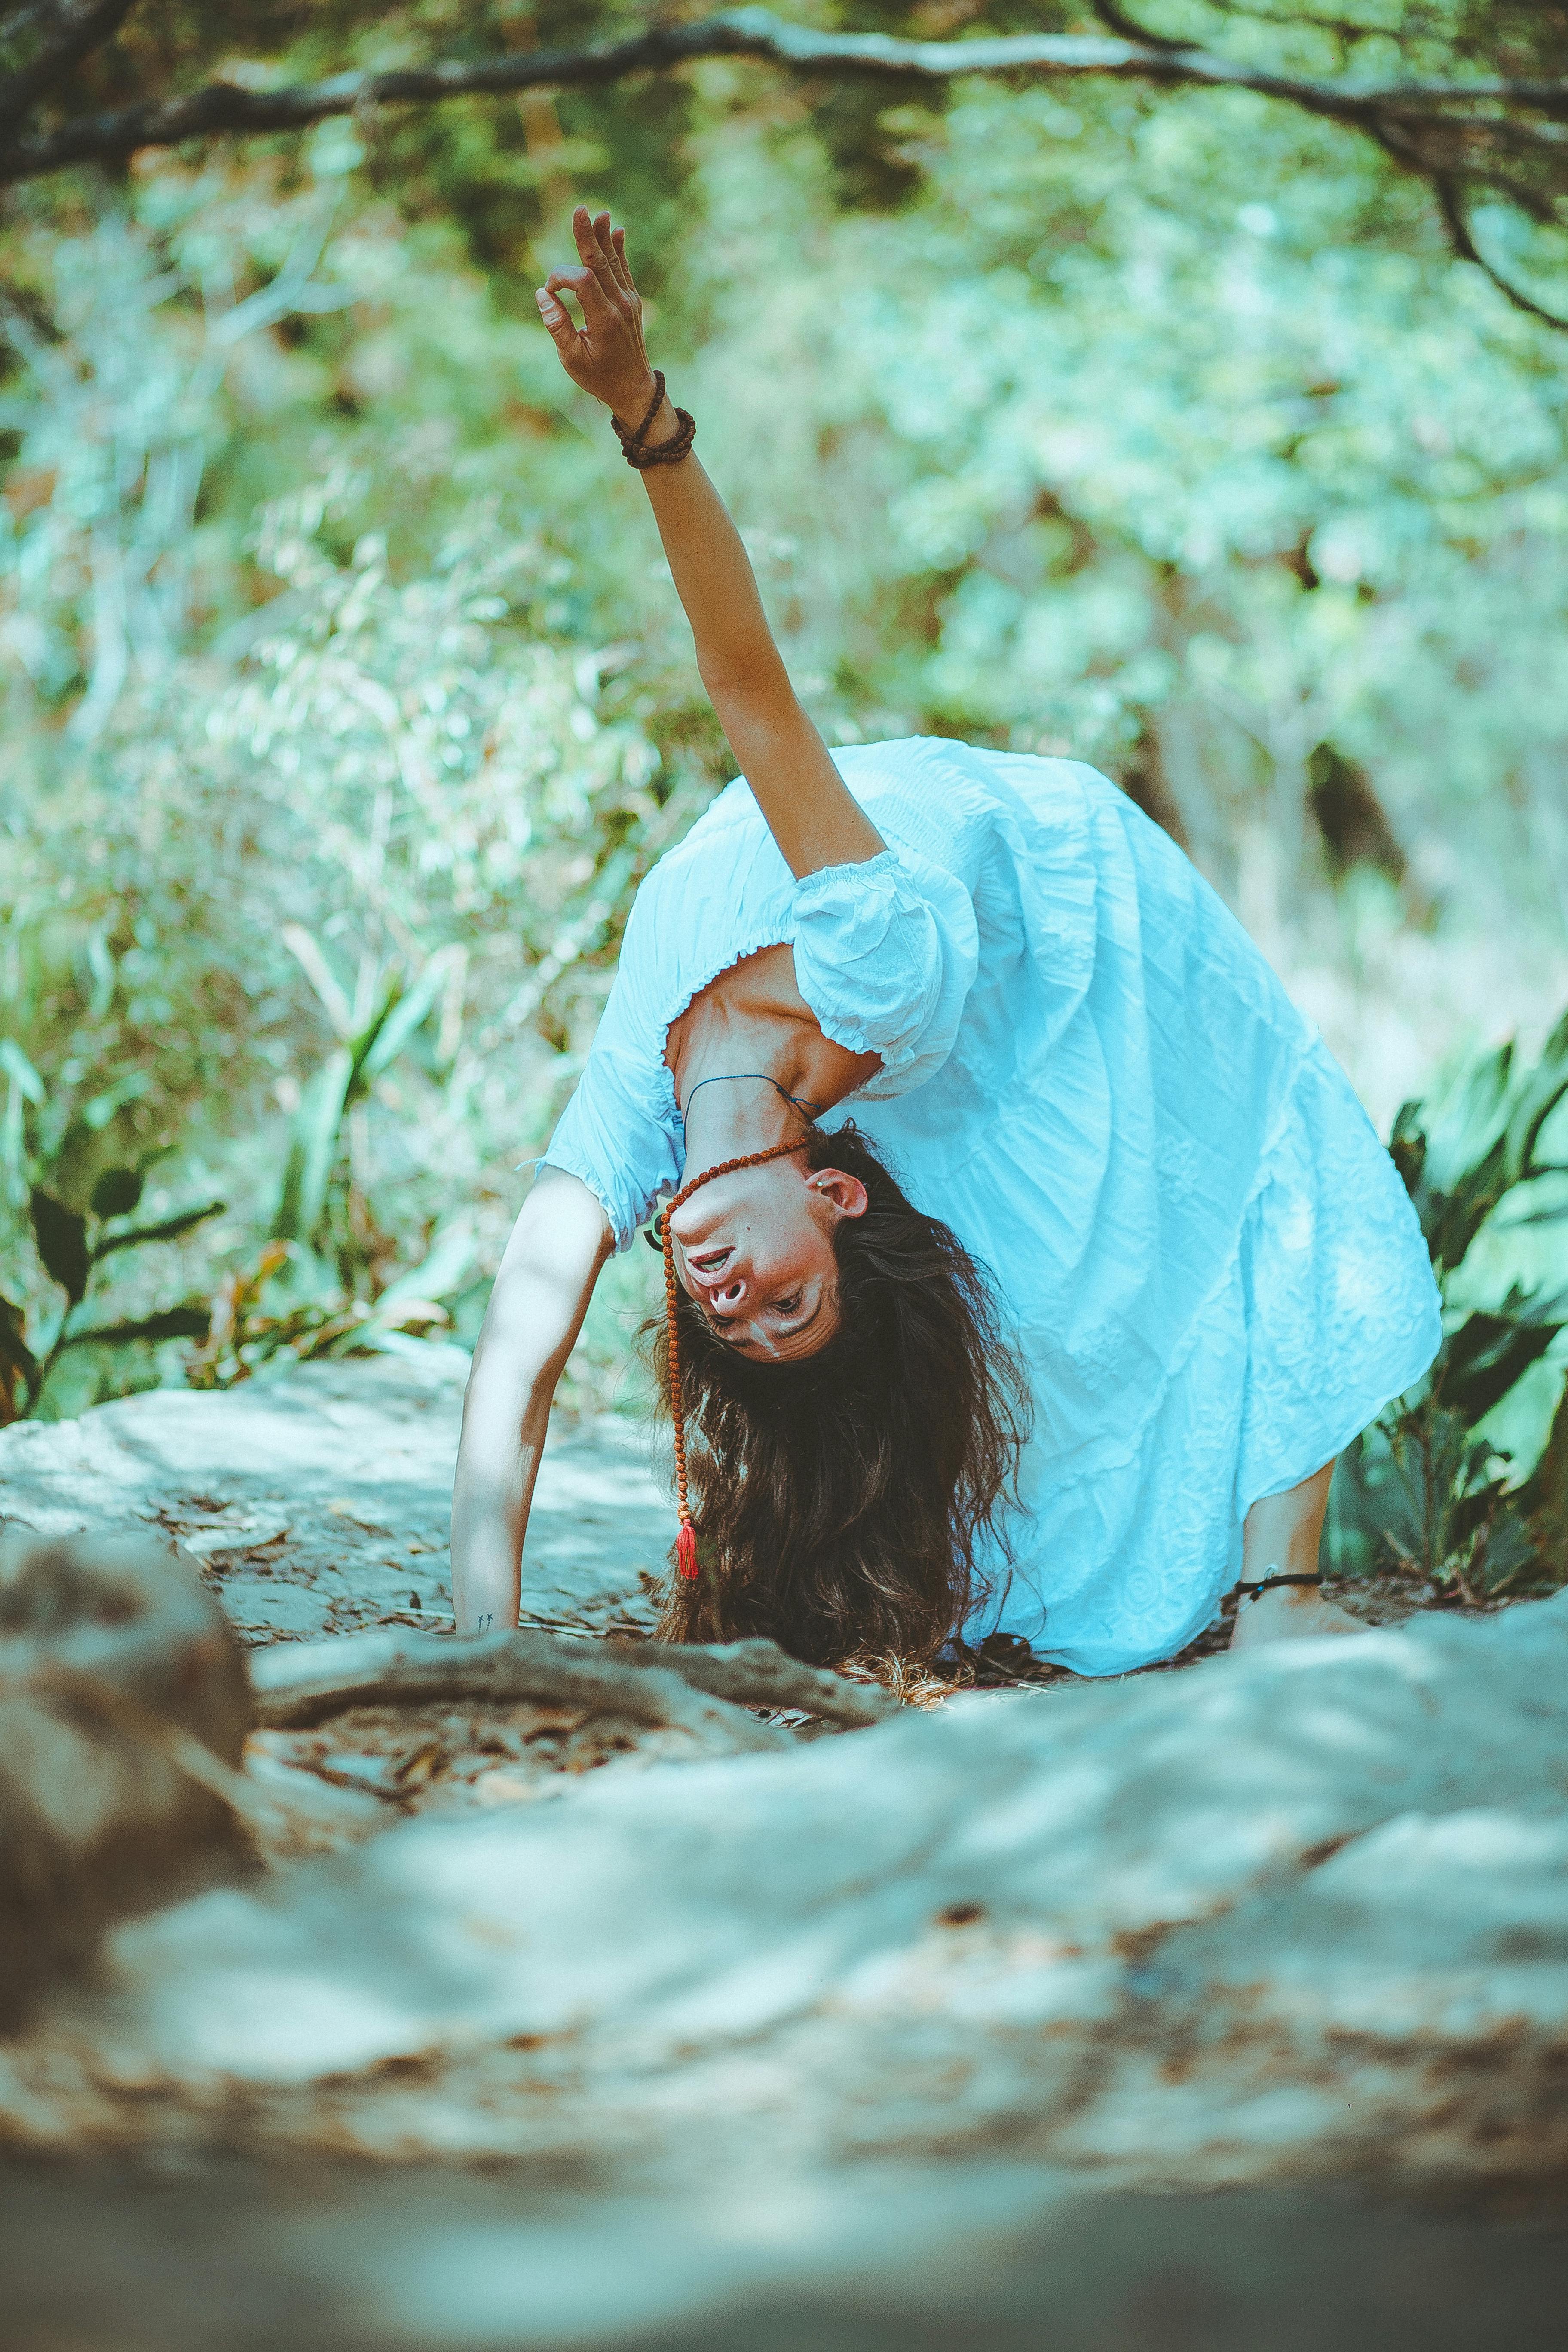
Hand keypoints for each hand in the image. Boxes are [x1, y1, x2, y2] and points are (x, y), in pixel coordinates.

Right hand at [536, 205, 657, 427]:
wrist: (634, 389)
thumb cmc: (599, 378)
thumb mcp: (572, 359)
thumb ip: (557, 326)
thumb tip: (543, 295)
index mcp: (603, 320)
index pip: (582, 281)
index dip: (561, 277)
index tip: (548, 290)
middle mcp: (619, 306)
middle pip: (600, 263)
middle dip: (588, 236)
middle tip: (581, 209)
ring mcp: (629, 302)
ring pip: (613, 263)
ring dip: (604, 237)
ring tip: (601, 213)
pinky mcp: (632, 302)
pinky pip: (624, 270)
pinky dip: (620, 251)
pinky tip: (617, 231)